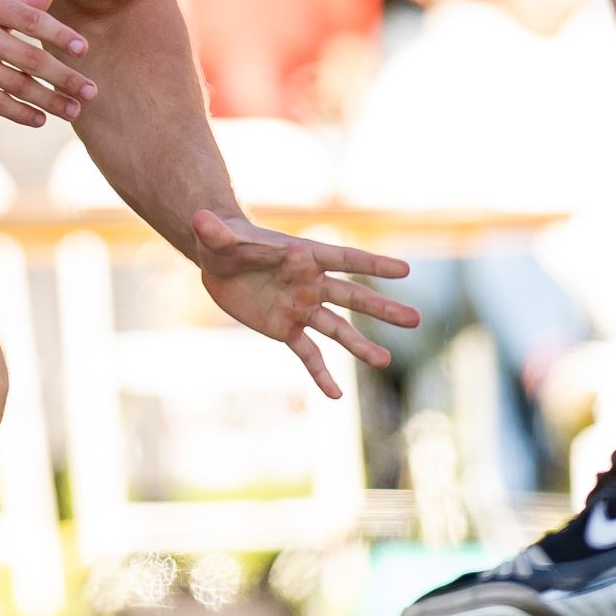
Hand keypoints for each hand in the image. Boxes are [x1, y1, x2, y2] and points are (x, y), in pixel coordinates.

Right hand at [0, 0, 95, 124]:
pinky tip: (40, 119)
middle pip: (30, 58)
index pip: (33, 20)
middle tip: (91, 91)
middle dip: (65, 77)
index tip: (85, 50)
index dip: (61, 35)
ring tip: (72, 111)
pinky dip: (19, 113)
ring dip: (49, 100)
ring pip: (16, 85)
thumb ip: (16, 3)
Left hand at [192, 209, 418, 398]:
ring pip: (337, 328)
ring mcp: (300, 307)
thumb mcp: (216, 236)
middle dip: (381, 307)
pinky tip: (336, 395)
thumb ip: (214, 231)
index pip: (344, 259)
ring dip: (360, 345)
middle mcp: (309, 283)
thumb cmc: (224, 241)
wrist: (218, 260)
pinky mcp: (285, 329)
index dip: (373, 264)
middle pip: (352, 297)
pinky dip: (321, 374)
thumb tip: (200, 220)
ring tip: (386, 361)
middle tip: (415, 319)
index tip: (404, 271)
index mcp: (303, 256)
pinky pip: (308, 354)